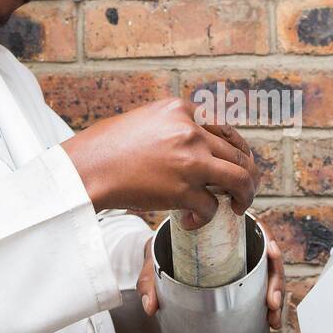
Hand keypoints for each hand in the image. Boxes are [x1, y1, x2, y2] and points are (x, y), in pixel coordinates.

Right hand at [61, 97, 258, 227]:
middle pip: (238, 153)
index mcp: (182, 110)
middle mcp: (191, 132)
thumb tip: (199, 144)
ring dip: (245, 195)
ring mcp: (191, 161)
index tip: (237, 161)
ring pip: (239, 178)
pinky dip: (205, 218)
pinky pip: (211, 207)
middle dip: (248, 174)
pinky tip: (191, 221)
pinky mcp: (183, 190)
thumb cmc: (107, 147)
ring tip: (238, 207)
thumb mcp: (146, 120)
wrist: (85, 168)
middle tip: (244, 190)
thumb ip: (175, 126)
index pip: (225, 128)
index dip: (237, 148)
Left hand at [135, 221, 284, 330]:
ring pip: (269, 276)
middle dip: (275, 279)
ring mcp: (243, 262)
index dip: (269, 240)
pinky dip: (269, 305)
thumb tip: (151, 306)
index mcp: (225, 226)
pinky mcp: (243, 279)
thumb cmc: (163, 250)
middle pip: (268, 256)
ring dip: (276, 296)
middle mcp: (239, 243)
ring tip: (272, 318)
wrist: (162, 262)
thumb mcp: (155, 257)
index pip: (255, 227)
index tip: (272, 254)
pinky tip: (270, 321)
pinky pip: (261, 289)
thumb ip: (151, 277)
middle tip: (272, 302)